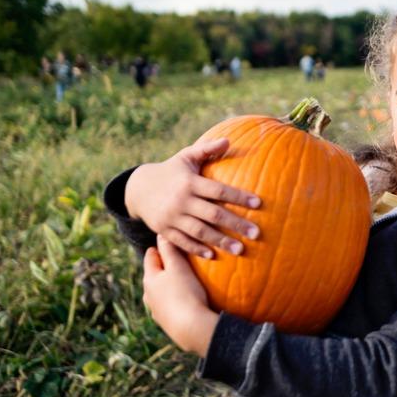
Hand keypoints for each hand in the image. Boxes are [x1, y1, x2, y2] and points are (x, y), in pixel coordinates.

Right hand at [125, 138, 260, 257]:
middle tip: (256, 234)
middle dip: (236, 224)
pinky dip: (197, 249)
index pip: (219, 191)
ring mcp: (172, 217)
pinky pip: (183, 242)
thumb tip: (228, 140)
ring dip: (220, 241)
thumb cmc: (172, 171)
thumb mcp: (186, 157)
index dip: (239, 197)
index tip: (259, 203)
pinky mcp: (164, 230)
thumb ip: (207, 149)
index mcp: (190, 183)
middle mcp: (181, 201)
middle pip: (213, 214)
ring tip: (240, 249)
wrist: (138, 189)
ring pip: (200, 232)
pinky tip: (214, 255)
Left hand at [143, 236, 217, 356]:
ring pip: (160, 294)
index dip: (158, 248)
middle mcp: (149, 295)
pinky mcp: (167, 324)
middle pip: (154, 277)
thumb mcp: (178, 268)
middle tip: (179, 262)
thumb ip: (170, 251)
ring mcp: (157, 311)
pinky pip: (170, 308)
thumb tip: (162, 235)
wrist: (192, 329)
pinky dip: (175, 302)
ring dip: (169, 288)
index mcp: (149, 279)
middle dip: (164, 269)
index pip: (150, 257)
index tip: (168, 242)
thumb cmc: (185, 294)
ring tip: (183, 284)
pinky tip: (187, 304)